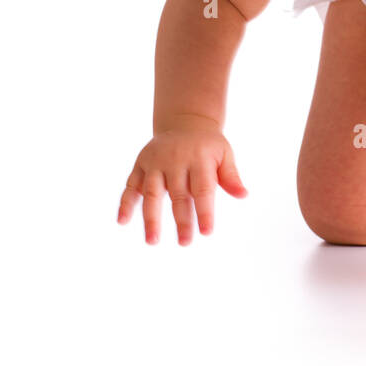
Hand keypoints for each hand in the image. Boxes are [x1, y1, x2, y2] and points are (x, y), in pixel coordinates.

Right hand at [117, 117, 246, 245]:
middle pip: (178, 195)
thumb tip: (243, 195)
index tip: (206, 232)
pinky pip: (131, 185)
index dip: (204, 211)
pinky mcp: (141, 164)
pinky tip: (122, 221)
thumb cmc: (208, 146)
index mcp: (199, 159)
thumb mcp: (224, 154)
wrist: (185, 122)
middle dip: (182, 220)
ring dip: (151, 218)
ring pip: (152, 193)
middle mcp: (176, 161)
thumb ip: (231, 176)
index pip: (203, 190)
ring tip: (152, 241)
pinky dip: (125, 203)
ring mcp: (156, 163)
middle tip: (185, 243)